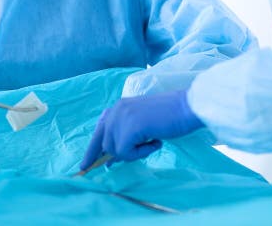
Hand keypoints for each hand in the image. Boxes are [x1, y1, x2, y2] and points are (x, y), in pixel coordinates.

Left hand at [80, 89, 202, 169]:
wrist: (187, 107)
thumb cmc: (170, 117)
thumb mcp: (142, 126)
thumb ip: (125, 137)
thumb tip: (110, 160)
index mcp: (118, 107)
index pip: (98, 131)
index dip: (91, 150)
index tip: (84, 166)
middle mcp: (116, 110)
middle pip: (104, 144)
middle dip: (118, 154)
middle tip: (135, 153)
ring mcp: (122, 117)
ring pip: (115, 150)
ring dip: (134, 153)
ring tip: (152, 141)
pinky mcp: (130, 127)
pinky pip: (127, 153)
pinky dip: (142, 153)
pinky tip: (155, 141)